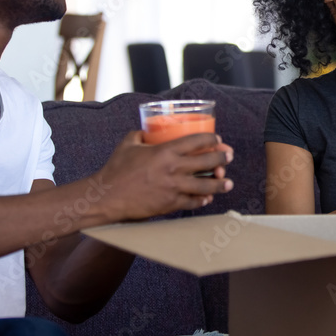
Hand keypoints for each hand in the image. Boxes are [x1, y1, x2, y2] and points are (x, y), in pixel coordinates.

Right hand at [96, 131, 233, 220]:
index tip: (217, 139)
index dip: (210, 138)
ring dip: (220, 184)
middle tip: (228, 157)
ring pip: (205, 185)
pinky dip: (202, 200)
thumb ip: (141, 135)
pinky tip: (207, 198)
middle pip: (207, 161)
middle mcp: (173, 169)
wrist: (107, 197)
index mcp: (165, 151)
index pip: (196, 141)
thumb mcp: (128, 143)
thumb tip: (148, 131)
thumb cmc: (116, 169)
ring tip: (228, 183)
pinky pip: (192, 202)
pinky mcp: (170, 204)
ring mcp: (174, 188)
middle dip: (222, 158)